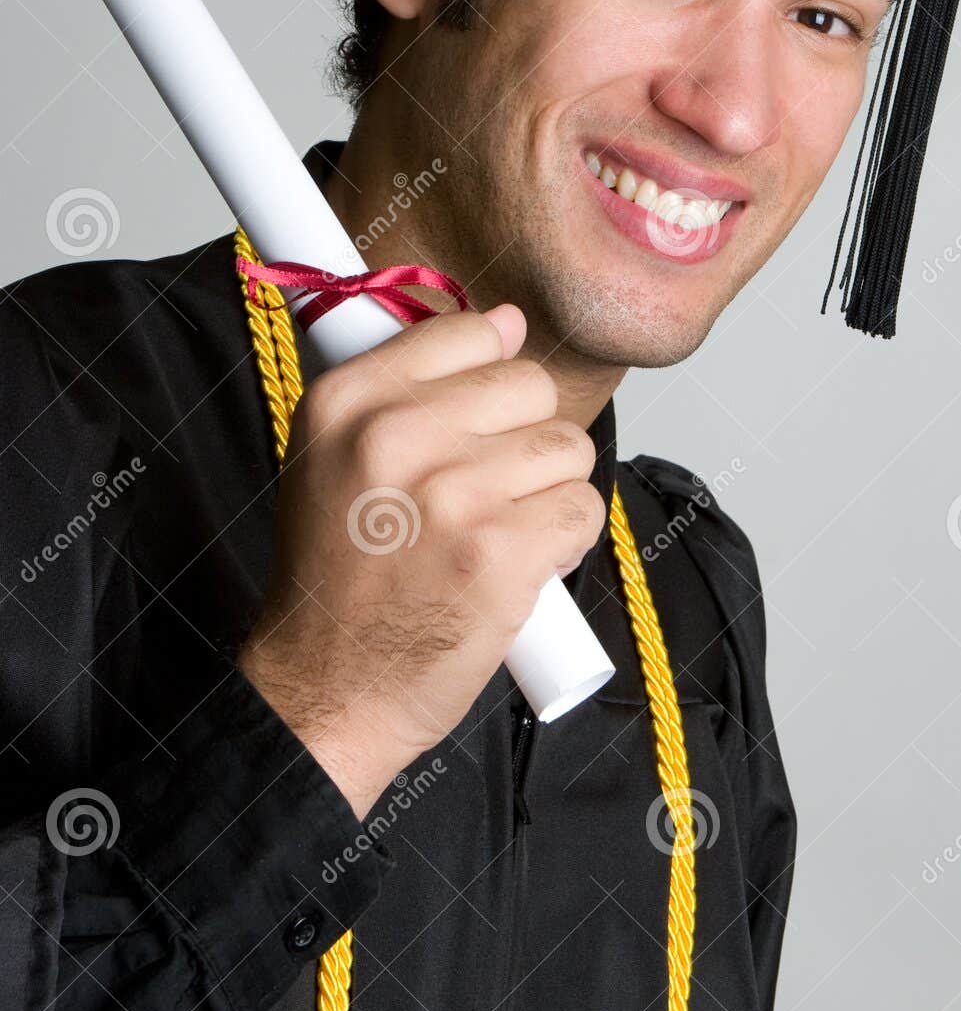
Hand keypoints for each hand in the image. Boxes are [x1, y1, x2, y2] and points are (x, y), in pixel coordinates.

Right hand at [237, 304, 604, 817]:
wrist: (328, 688)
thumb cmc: (338, 577)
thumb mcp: (335, 455)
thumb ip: (411, 382)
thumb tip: (506, 322)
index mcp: (347, 400)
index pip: (470, 333)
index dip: (488, 380)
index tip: (471, 424)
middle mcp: (394, 435)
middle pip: (528, 386)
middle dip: (526, 441)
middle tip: (485, 495)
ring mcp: (451, 493)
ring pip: (566, 447)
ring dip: (549, 494)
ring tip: (501, 533)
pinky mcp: (500, 553)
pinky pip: (582, 509)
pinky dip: (564, 543)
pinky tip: (520, 567)